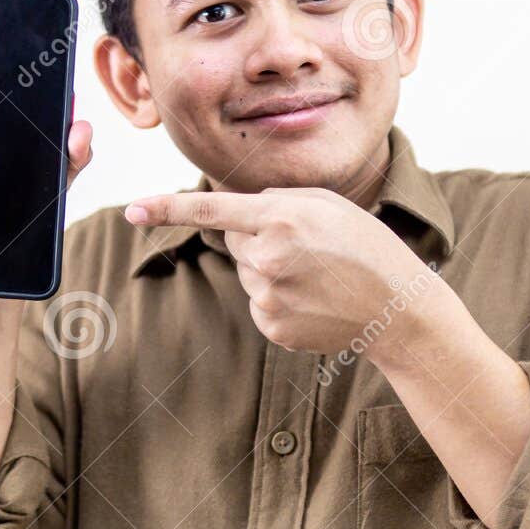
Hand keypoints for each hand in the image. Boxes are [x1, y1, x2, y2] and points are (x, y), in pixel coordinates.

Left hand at [123, 187, 448, 357]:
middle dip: (260, 240)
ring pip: (249, 274)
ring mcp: (269, 297)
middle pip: (236, 242)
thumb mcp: (326, 204)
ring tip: (318, 276)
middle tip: (309, 249)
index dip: (166, 210)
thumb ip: (277, 201)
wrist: (397, 307)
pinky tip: (315, 300)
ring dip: (273, 271)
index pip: (210, 211)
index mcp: (279, 218)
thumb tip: (239, 215)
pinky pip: (260, 304)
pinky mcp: (273, 328)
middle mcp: (267, 258)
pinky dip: (281, 300)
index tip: (132, 210)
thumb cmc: (365, 245)